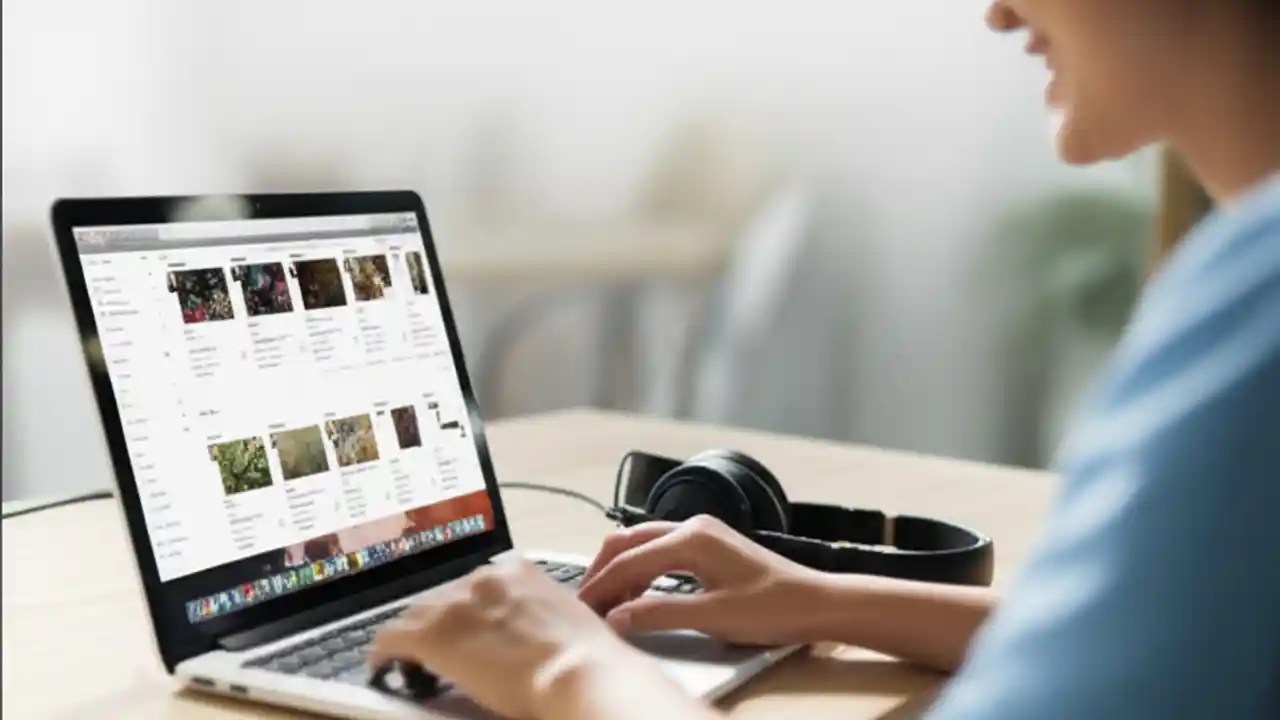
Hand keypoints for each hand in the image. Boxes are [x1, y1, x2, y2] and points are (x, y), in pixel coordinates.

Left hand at [369, 561, 674, 718]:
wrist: (578, 673)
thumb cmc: (586, 657)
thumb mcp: (564, 617)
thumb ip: (539, 612)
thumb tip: (529, 632)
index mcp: (516, 571)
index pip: (472, 585)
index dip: (464, 611)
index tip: (464, 629)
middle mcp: (481, 579)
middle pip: (440, 598)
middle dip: (437, 623)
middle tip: (441, 654)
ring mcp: (454, 604)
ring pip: (414, 616)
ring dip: (413, 638)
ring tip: (412, 664)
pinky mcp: (432, 635)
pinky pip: (392, 639)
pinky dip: (385, 654)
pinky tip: (383, 668)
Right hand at [578, 515, 827, 644]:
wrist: (815, 602)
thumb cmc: (773, 607)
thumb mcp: (712, 616)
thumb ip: (659, 613)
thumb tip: (616, 618)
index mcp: (691, 539)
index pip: (628, 561)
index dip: (600, 587)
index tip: (581, 610)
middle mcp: (692, 527)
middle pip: (628, 542)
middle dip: (602, 571)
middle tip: (585, 603)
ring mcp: (701, 533)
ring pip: (642, 543)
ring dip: (620, 570)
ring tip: (607, 603)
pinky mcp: (708, 544)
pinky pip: (660, 550)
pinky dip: (640, 570)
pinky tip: (637, 595)